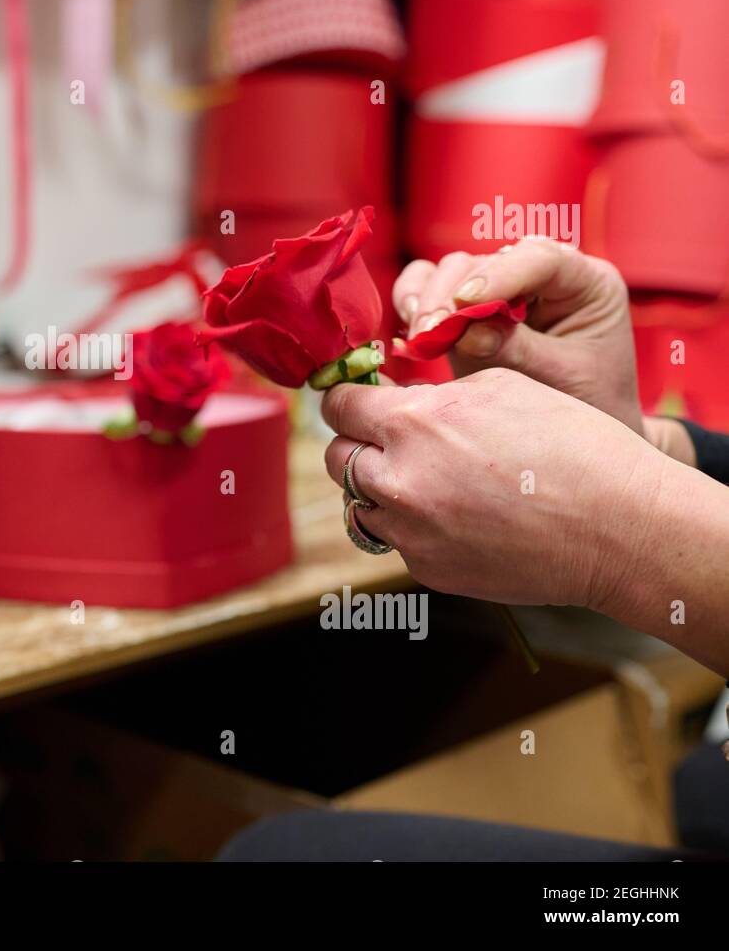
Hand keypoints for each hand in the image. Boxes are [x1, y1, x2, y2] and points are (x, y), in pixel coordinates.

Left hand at [321, 368, 664, 609]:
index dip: (348, 401)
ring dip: (382, 489)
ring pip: (361, 504)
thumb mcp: (500, 388)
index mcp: (414, 423)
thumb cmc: (572, 445)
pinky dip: (415, 526)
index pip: (338, 406)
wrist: (618, 528)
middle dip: (359, 444)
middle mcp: (400, 480)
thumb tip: (394, 400)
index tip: (358, 402)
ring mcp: (410, 531)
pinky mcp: (427, 569)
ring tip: (430, 481)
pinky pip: (398, 539)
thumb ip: (432, 396)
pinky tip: (461, 516)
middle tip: (392, 441)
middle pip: (338, 458)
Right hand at [393, 238, 644, 437]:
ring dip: (429, 301)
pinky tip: (412, 331)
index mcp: (585, 283)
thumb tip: (469, 335)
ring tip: (422, 339)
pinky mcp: (465, 305)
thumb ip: (518, 352)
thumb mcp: (562, 379)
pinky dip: (412, 299)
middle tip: (431, 333)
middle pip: (485, 261)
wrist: (574, 434)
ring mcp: (499, 286)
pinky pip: (428, 283)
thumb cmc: (586, 403)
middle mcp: (539, 275)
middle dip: (451, 295)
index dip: (500, 274)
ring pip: (452, 270)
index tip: (464, 303)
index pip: (539, 258)